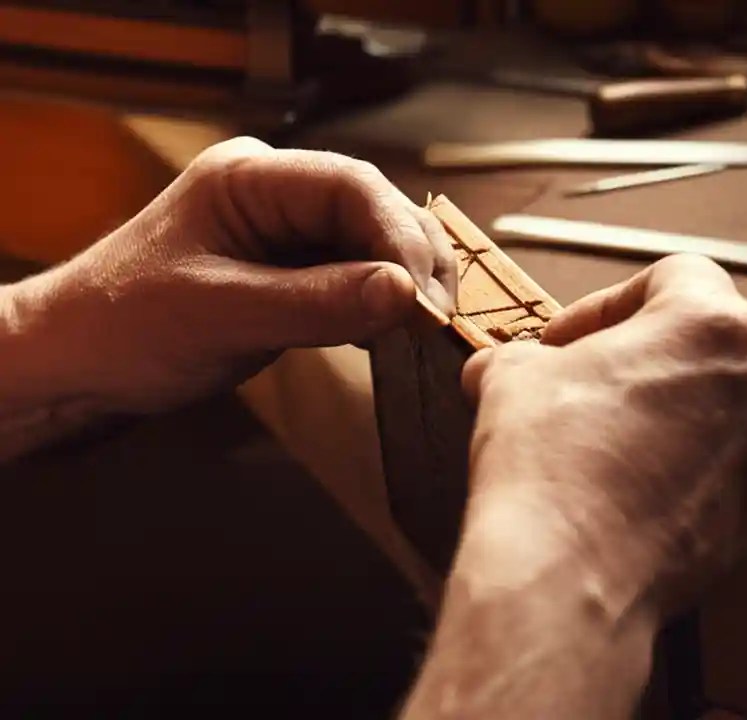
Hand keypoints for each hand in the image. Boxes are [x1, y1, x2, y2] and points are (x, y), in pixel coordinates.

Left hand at [7, 137, 456, 415]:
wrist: (77, 364)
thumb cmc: (125, 328)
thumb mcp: (222, 316)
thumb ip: (317, 302)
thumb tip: (406, 295)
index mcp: (249, 178)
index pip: (352, 186)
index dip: (400, 236)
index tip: (424, 296)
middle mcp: (276, 193)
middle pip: (375, 211)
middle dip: (413, 262)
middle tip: (437, 320)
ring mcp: (287, 231)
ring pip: (374, 246)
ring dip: (403, 286)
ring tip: (422, 332)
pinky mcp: (294, 270)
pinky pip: (356, 277)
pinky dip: (381, 306)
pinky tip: (391, 334)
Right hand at [457, 254, 746, 618]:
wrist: (571, 578)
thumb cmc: (552, 466)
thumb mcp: (513, 377)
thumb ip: (525, 356)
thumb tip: (511, 366)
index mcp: (713, 322)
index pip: (672, 277)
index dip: (608, 303)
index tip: (567, 339)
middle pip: (705, 340)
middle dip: (644, 355)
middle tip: (585, 381)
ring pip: (722, 405)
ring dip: (669, 410)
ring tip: (606, 438)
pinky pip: (725, 465)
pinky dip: (685, 464)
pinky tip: (629, 486)